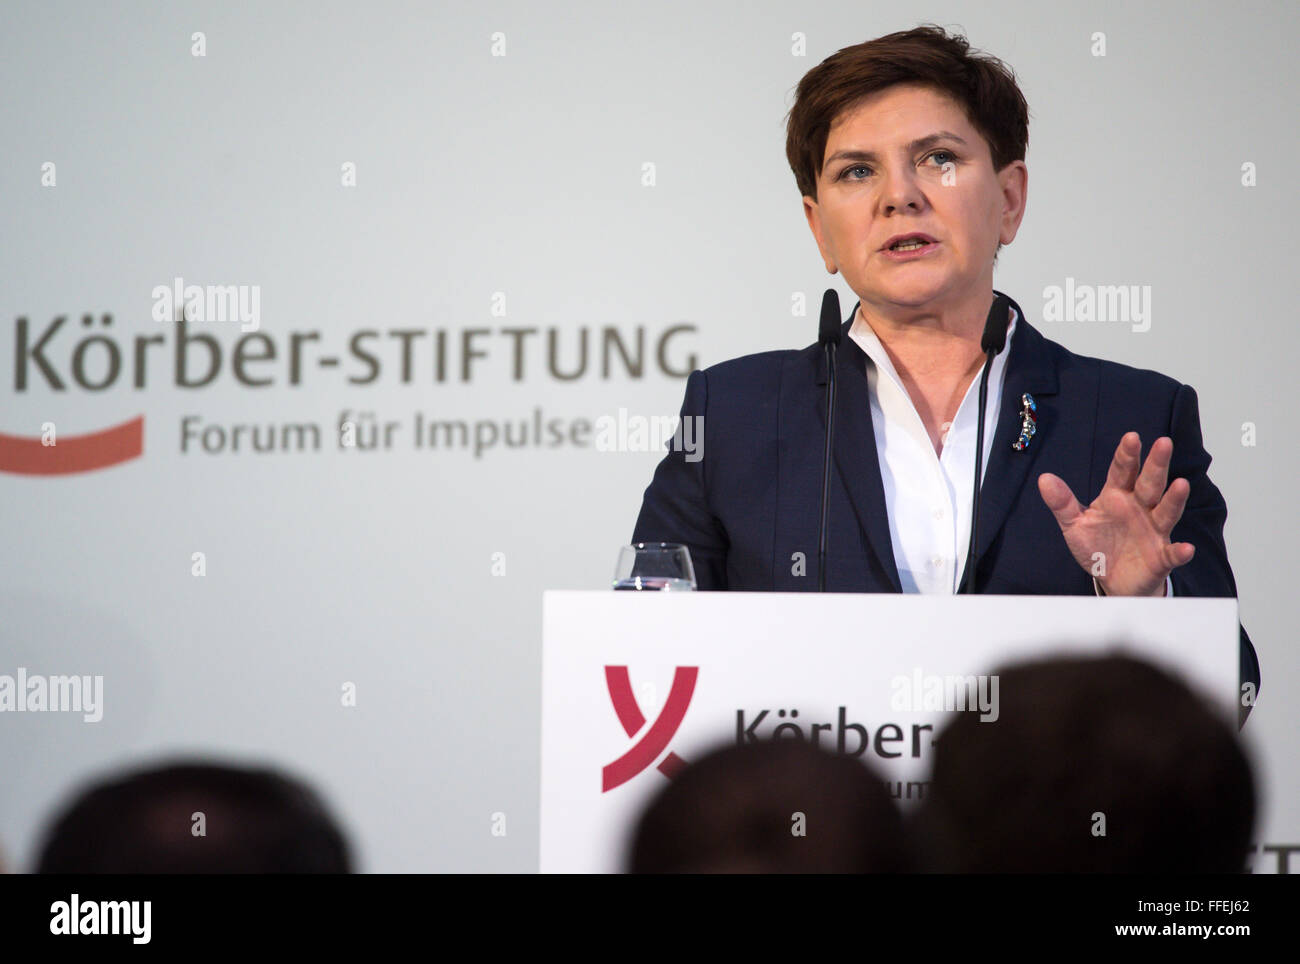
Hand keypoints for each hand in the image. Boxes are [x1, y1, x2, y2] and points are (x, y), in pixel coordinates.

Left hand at [1037, 432, 1193, 596]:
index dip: (1126, 455)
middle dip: (1156, 465)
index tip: (1131, 437)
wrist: (1112, 579)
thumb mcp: (1075, 524)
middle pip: (1149, 484)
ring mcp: (1153, 531)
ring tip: (1181, 484)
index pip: (1122, 472)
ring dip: (1174, 499)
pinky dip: (1179, 552)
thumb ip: (1062, 503)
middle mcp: (1140, 509)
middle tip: (1164, 443)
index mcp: (1117, 497)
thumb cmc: (1097, 546)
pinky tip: (1185, 548)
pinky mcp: (1161, 557)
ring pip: (1166, 512)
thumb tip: (1044, 479)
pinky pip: (1172, 554)